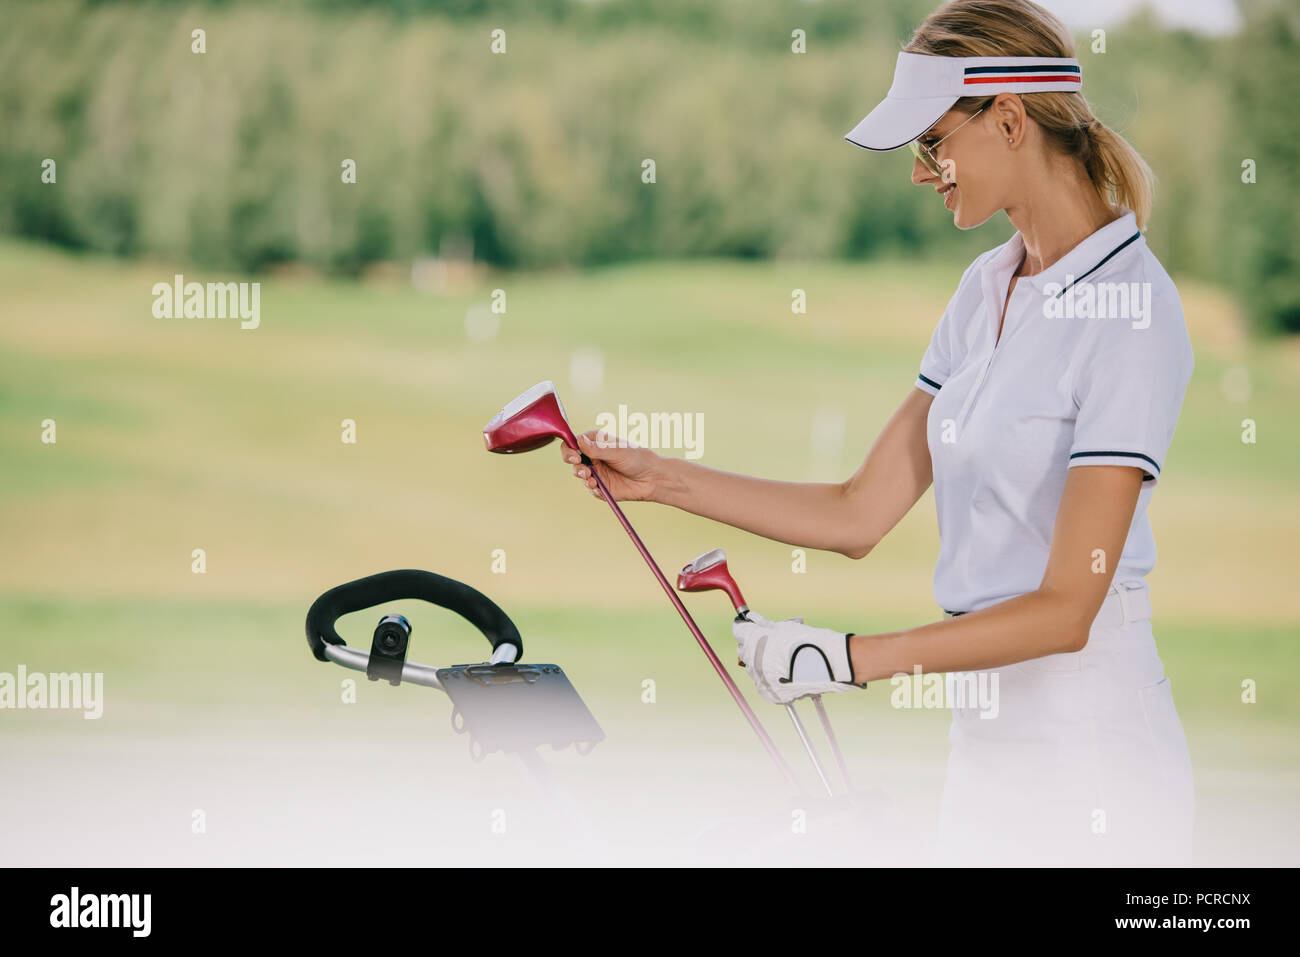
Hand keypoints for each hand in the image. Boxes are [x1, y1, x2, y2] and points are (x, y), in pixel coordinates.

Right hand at [560, 430, 661, 501]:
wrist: (652, 478)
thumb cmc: (637, 458)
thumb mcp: (617, 451)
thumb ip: (597, 448)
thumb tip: (578, 439)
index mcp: (596, 442)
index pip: (573, 443)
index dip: (569, 449)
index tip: (575, 457)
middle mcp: (593, 456)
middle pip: (572, 459)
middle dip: (575, 466)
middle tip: (585, 471)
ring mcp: (596, 471)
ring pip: (579, 474)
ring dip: (582, 477)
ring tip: (592, 480)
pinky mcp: (600, 486)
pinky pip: (589, 488)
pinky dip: (591, 488)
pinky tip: (597, 487)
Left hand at [732, 611, 863, 704]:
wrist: (828, 663)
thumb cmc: (808, 640)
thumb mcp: (784, 627)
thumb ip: (765, 626)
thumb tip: (753, 621)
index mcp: (754, 639)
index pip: (738, 631)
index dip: (744, 628)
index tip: (749, 627)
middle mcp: (752, 660)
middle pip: (744, 651)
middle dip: (752, 646)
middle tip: (768, 644)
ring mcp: (760, 679)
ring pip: (753, 669)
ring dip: (762, 664)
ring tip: (782, 661)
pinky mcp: (770, 694)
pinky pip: (764, 685)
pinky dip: (771, 680)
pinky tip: (785, 674)